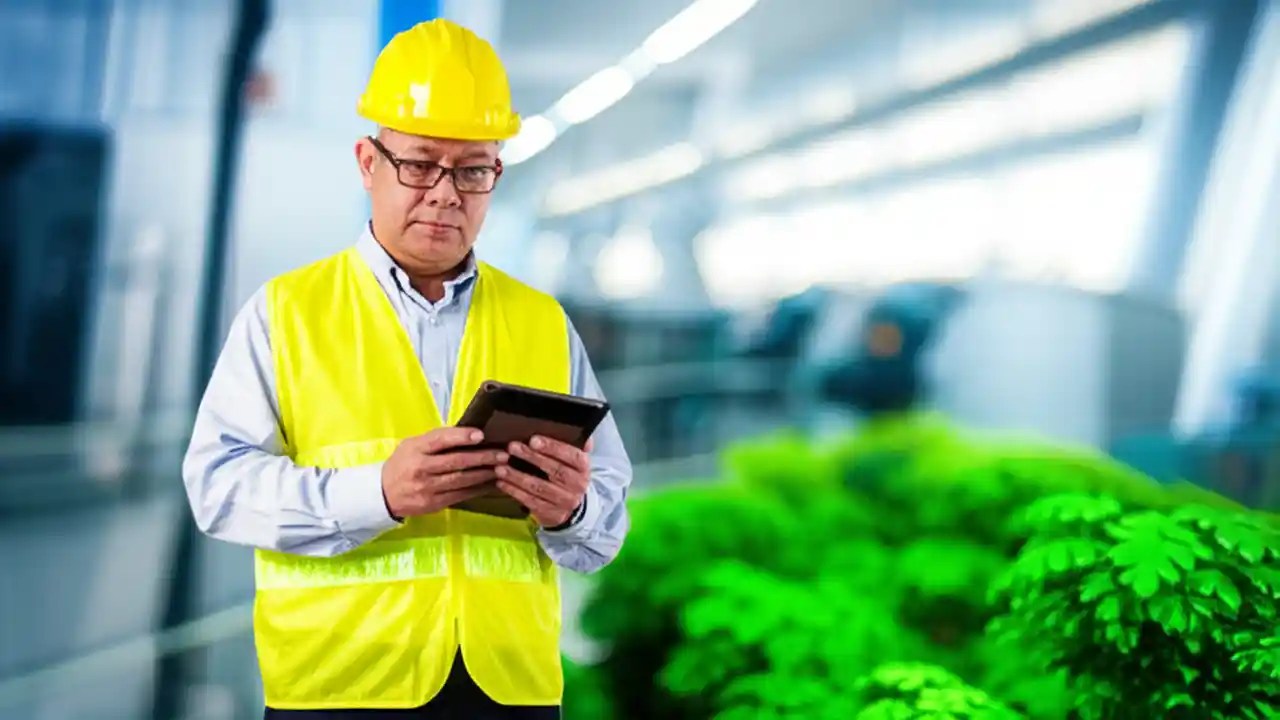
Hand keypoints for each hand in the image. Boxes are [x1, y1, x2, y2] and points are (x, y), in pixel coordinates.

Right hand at [381, 427, 508, 518]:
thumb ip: (435, 440)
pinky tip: (491, 484)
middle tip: (502, 454)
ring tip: (502, 468)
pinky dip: (478, 489)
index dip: (461, 436)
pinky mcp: (434, 503)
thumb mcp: (412, 445)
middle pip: (456, 462)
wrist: (383, 493)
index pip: (440, 440)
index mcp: (416, 449)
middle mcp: (421, 468)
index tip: (481, 434)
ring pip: (461, 480)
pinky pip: (460, 495)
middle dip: (482, 457)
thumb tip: (467, 432)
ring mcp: (428, 488)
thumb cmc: (403, 463)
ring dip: (484, 474)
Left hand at [496, 435, 592, 527]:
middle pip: (555, 470)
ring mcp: (566, 501)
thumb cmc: (567, 473)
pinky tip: (502, 483)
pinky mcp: (552, 514)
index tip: (533, 440)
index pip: (572, 455)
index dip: (553, 447)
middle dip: (531, 457)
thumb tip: (574, 426)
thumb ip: (573, 442)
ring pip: (539, 487)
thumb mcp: (573, 459)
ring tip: (500, 467)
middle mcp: (578, 485)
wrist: (571, 505)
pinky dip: (514, 492)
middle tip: (512, 448)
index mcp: (583, 467)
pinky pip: (531, 501)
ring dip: (517, 477)